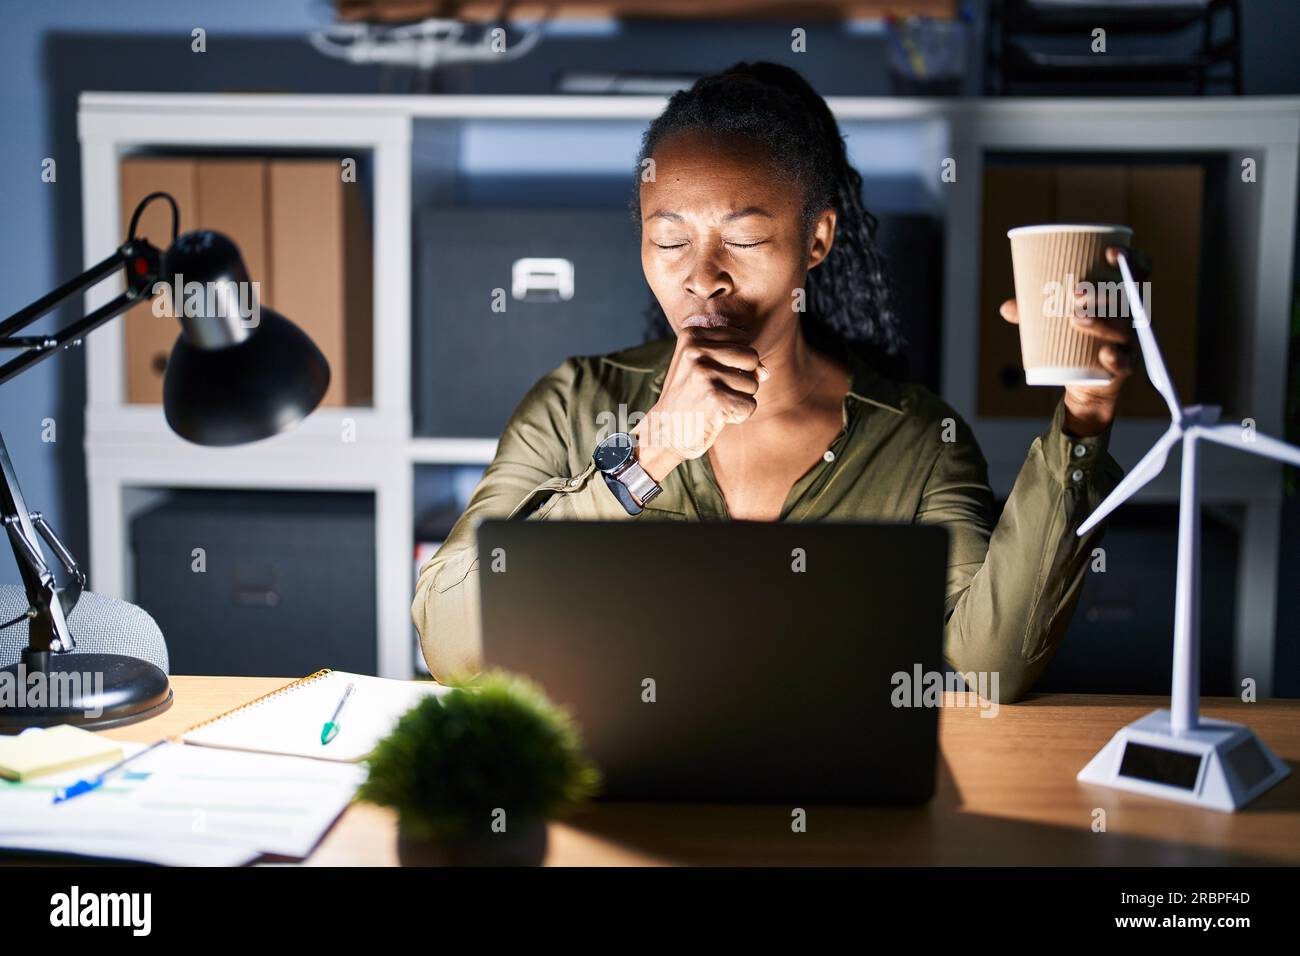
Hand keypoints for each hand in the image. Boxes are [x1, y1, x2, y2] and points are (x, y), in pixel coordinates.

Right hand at [630, 325, 768, 480]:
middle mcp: (696, 352)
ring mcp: (705, 375)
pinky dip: (738, 415)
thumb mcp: (705, 365)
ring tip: (713, 403)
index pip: (743, 339)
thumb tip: (765, 372)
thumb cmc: (690, 396)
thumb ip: (739, 359)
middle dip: (742, 377)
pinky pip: (750, 405)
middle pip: (752, 357)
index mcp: (691, 335)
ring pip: (753, 383)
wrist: (664, 431)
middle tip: (715, 390)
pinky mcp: (715, 400)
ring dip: (739, 398)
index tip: (711, 374)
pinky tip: (716, 416)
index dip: (735, 361)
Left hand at [1000, 245, 1149, 436]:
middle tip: (1076, 292)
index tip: (1110, 253)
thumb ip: (1031, 313)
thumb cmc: (1072, 337)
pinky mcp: (1124, 366)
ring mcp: (1129, 341)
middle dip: (1104, 292)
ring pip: (1124, 329)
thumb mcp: (1053, 321)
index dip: (1131, 259)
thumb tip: (1006, 308)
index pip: (1137, 271)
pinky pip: (1126, 363)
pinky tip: (1104, 354)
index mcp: (1120, 296)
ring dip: (1103, 322)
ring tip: (1076, 318)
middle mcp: (1130, 316)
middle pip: (1127, 298)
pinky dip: (1116, 359)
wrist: (1083, 379)